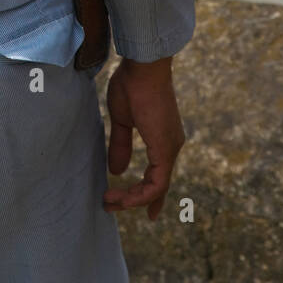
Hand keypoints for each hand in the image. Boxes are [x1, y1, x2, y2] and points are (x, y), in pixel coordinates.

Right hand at [103, 57, 184, 220]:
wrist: (143, 68)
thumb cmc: (132, 84)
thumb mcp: (122, 119)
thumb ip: (121, 145)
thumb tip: (117, 171)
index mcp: (163, 137)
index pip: (160, 174)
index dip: (152, 195)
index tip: (148, 214)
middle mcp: (172, 146)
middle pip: (158, 185)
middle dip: (137, 201)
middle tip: (112, 207)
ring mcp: (171, 148)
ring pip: (157, 187)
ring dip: (133, 199)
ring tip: (109, 201)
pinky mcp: (165, 150)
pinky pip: (156, 183)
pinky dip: (140, 195)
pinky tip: (124, 198)